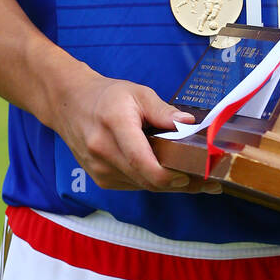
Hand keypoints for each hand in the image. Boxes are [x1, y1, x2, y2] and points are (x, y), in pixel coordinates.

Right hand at [49, 68, 220, 194]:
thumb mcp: (138, 93)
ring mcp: (99, 169)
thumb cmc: (107, 96)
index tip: (192, 173)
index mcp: (115, 126)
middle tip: (209, 181)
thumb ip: (163, 110)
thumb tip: (189, 124)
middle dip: (180, 183)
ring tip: (198, 180)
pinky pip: (134, 185)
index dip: (169, 174)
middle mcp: (103, 152)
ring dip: (170, 186)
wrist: (70, 104)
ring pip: (142, 186)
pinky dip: (153, 182)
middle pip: (147, 179)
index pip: (142, 161)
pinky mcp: (101, 179)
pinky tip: (172, 177)